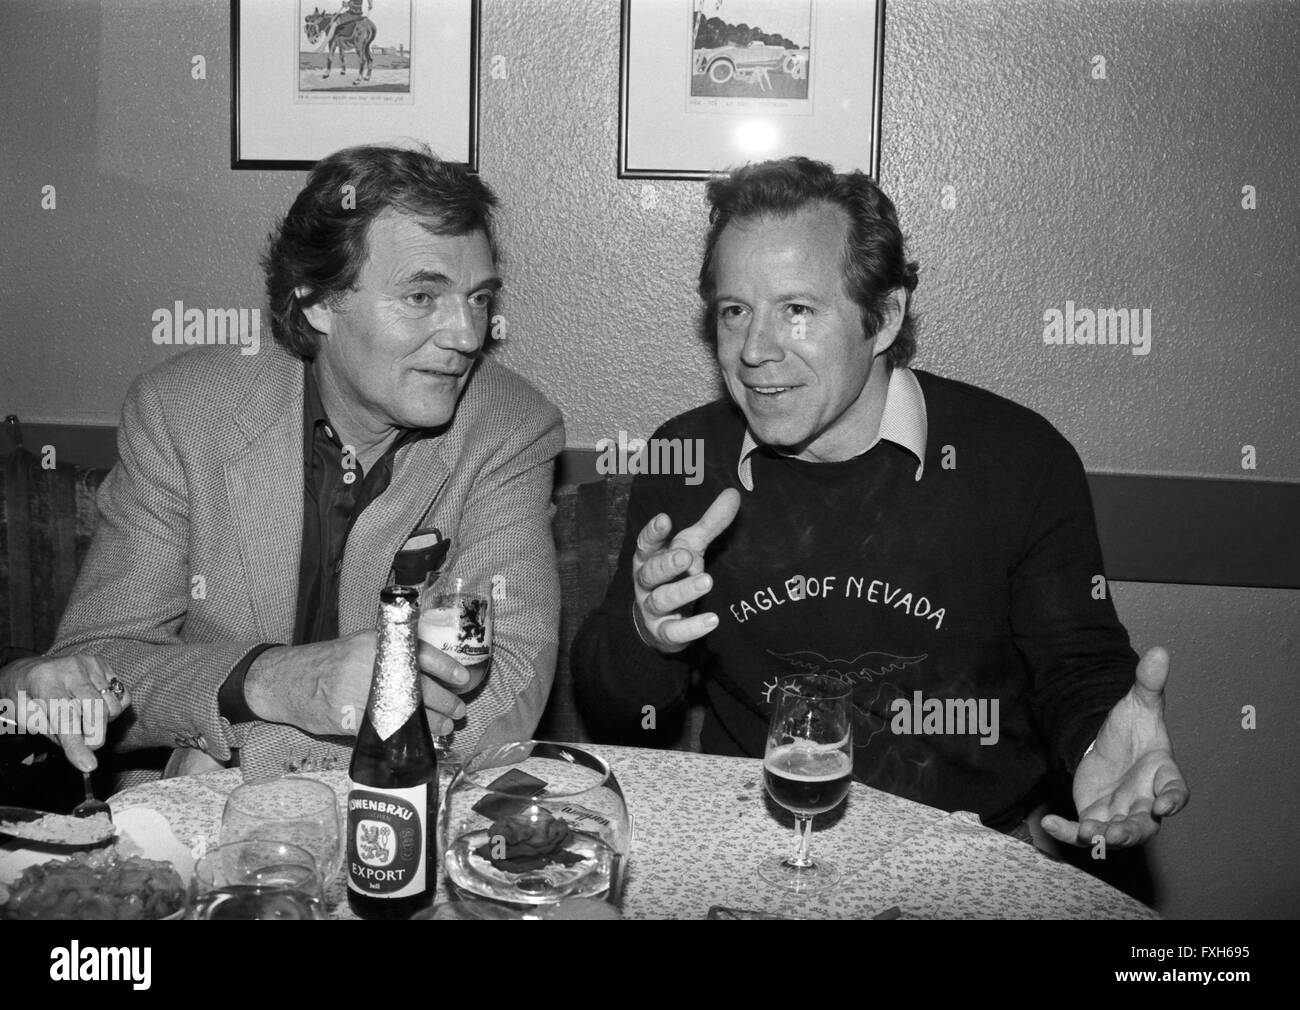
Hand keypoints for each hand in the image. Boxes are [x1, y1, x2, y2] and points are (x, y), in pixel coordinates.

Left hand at [0, 655, 130, 772]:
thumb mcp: (26, 718)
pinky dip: (114, 709)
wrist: (28, 670)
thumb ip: (53, 734)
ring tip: (85, 719)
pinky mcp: (104, 665)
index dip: (77, 744)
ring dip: (103, 723)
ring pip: (113, 706)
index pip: (65, 718)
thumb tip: (80, 751)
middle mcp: (70, 670)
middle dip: (96, 737)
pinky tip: (96, 707)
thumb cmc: (25, 697)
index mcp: (45, 683)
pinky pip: (123, 696)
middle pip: (97, 710)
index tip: (88, 765)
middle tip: (87, 746)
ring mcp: (90, 665)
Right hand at [246, 631, 470, 737]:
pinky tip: (416, 741)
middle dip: (444, 702)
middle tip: (458, 710)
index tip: (464, 680)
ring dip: (430, 723)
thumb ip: (392, 654)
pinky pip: (384, 730)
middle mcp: (370, 667)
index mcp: (376, 644)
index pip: (420, 654)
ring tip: (445, 727)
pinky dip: (404, 738)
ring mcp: (358, 694)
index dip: (446, 668)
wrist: (288, 680)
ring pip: (406, 712)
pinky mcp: (348, 719)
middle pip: (419, 687)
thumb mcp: (362, 646)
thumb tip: (432, 672)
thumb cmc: (331, 662)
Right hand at [632, 488, 740, 653]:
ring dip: (683, 591)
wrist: (656, 623)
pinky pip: (674, 632)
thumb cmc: (674, 575)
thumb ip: (709, 524)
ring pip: (661, 600)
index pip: (646, 544)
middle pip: (651, 573)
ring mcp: (652, 609)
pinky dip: (692, 628)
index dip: (653, 533)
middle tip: (686, 556)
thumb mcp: (690, 547)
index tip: (664, 519)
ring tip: (707, 581)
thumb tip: (734, 493)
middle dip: (667, 564)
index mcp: (648, 558)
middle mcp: (645, 583)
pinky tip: (713, 620)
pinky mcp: (663, 632)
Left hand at [1041, 646, 1188, 848]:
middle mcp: (1144, 800)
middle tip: (1116, 833)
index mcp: (1163, 775)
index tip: (1166, 805)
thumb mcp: (1138, 704)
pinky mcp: (1095, 815)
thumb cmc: (1132, 729)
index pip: (1176, 791)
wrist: (1105, 741)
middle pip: (1145, 825)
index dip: (1173, 800)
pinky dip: (1067, 831)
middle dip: (1132, 831)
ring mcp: (1120, 811)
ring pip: (1117, 834)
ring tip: (1087, 833)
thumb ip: (1148, 683)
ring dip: (1103, 837)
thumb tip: (1159, 652)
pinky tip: (1049, 824)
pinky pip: (1083, 830)